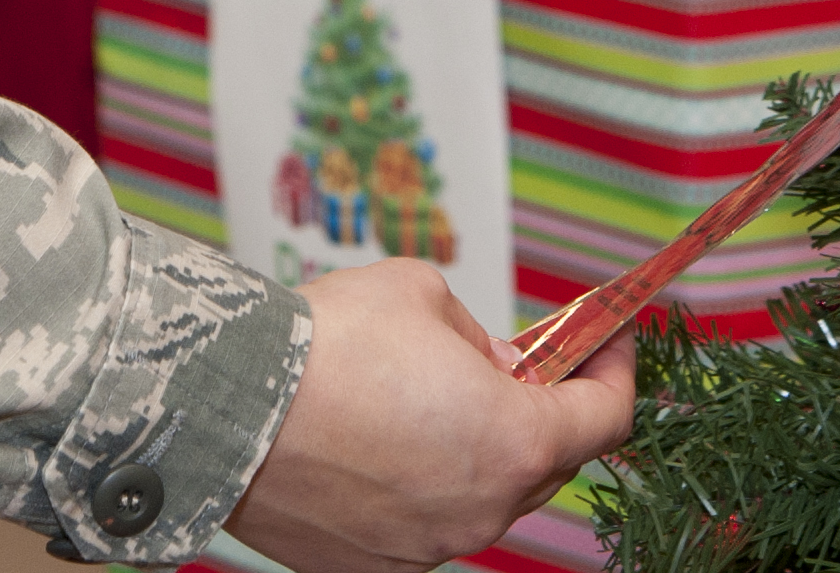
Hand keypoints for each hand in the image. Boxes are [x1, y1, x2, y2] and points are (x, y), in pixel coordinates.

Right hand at [225, 261, 635, 572]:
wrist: (224, 403)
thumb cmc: (325, 344)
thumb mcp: (425, 294)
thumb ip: (481, 337)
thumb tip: (496, 364)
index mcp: (513, 441)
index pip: (605, 419)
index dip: (616, 371)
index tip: (608, 340)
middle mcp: (481, 510)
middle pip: (546, 464)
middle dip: (545, 409)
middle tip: (522, 361)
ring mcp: (427, 547)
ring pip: (481, 495)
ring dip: (477, 450)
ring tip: (431, 398)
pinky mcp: (373, 565)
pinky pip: (424, 522)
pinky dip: (422, 485)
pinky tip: (382, 441)